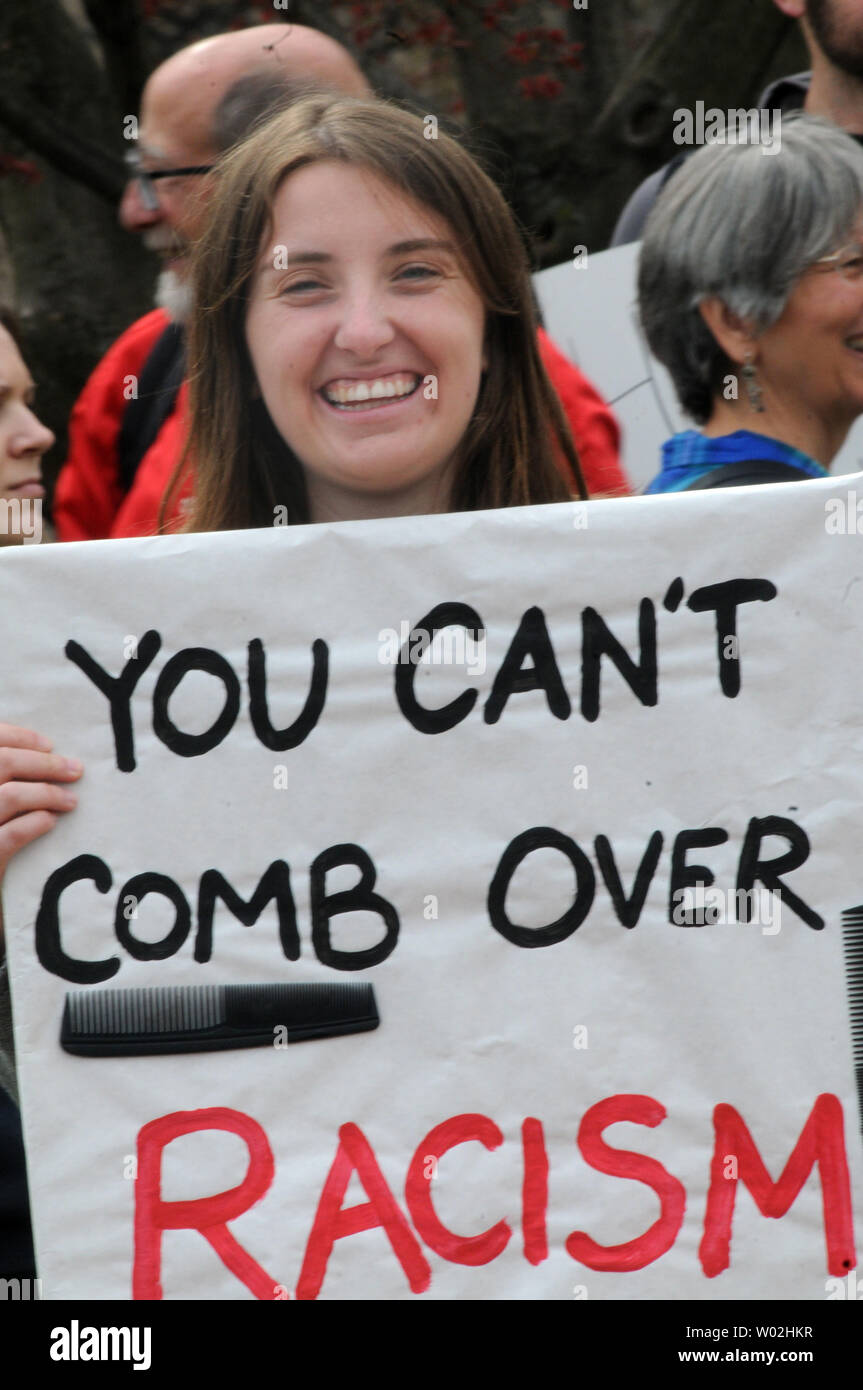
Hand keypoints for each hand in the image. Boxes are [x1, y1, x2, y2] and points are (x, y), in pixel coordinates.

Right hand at [0, 725, 81, 950]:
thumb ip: (7, 779)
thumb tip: (45, 752)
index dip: (17, 736)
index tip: (49, 743)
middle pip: (0, 762)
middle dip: (43, 763)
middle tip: (75, 769)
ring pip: (9, 796)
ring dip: (46, 794)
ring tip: (71, 802)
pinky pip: (8, 836)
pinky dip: (34, 824)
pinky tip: (50, 823)